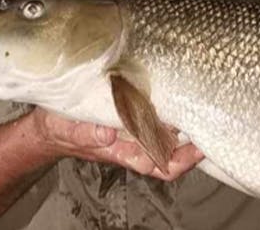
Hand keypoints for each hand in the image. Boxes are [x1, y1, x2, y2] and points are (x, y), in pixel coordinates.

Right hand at [29, 107, 203, 179]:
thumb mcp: (70, 130)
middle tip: (210, 119)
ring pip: (168, 134)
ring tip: (202, 104)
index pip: (162, 166)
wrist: (48, 126)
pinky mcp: (130, 113)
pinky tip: (180, 92)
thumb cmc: (60, 130)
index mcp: (125, 152)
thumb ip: (87, 133)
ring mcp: (134, 129)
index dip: (184, 161)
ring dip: (185, 122)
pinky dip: (170, 108)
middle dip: (193, 142)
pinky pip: (156, 116)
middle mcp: (135, 142)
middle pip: (173, 152)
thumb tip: (107, 133)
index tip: (200, 147)